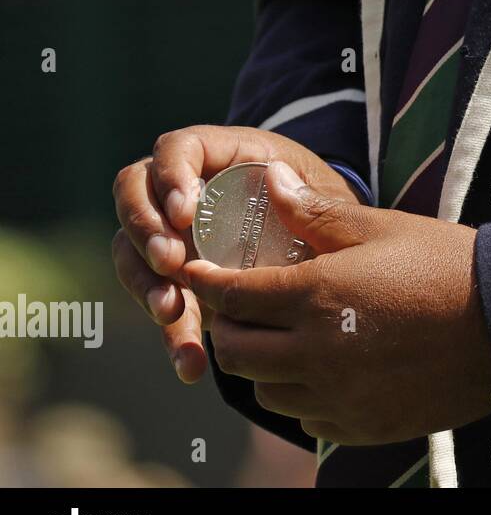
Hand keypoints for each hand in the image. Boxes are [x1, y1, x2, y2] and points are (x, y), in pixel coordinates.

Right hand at [110, 126, 358, 383]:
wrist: (334, 246)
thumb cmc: (329, 210)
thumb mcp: (327, 198)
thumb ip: (309, 196)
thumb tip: (277, 180)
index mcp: (221, 155)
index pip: (176, 149)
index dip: (169, 175)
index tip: (183, 213)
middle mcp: (185, 189)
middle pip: (134, 195)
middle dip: (145, 230)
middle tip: (171, 262)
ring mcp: (174, 233)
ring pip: (133, 252)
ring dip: (145, 284)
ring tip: (171, 313)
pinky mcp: (179, 279)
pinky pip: (160, 302)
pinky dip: (173, 336)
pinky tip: (191, 364)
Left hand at [181, 161, 490, 444]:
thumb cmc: (446, 263)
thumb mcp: (381, 227)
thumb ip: (316, 211)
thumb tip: (270, 180)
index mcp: (317, 296)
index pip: (233, 295)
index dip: (207, 281)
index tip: (199, 271)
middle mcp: (317, 353)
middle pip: (236, 351)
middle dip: (228, 326)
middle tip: (241, 308)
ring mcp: (339, 396)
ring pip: (266, 391)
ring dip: (264, 366)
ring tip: (283, 341)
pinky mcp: (363, 424)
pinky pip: (309, 419)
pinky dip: (304, 396)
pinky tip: (325, 373)